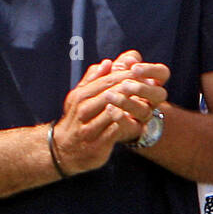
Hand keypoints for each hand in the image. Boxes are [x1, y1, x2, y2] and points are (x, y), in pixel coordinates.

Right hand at [53, 56, 167, 172]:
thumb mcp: (79, 98)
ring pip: (112, 111)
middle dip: (130, 87)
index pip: (107, 81)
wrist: (63, 150)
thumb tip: (107, 62)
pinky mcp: (97, 144)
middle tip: (148, 83)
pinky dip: (126, 123)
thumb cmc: (76, 120)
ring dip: (130, 105)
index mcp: (80, 96)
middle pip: (110, 94)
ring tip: (145, 100)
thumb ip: (92, 80)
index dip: (126, 75)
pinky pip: (114, 130)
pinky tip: (137, 120)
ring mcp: (89, 127)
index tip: (142, 72)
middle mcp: (83, 110)